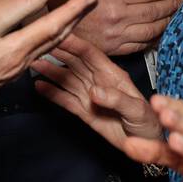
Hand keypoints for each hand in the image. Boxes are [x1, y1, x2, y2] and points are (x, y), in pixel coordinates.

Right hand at [0, 0, 102, 143]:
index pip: (52, 26)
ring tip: (82, 9)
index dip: (75, 9)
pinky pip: (43, 49)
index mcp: (13, 51)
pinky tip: (54, 28)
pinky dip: (55, 34)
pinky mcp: (14, 68)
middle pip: (61, 35)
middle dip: (81, 14)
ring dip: (71, 24)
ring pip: (54, 43)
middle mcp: (22, 59)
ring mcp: (20, 65)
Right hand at [31, 34, 160, 149]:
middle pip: (75, 63)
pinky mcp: (84, 111)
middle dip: (57, 53)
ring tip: (34, 63)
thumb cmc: (148, 123)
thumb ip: (116, 99)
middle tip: (39, 44)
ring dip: (51, 71)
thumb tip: (93, 91)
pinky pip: (65, 100)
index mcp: (112, 75)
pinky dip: (52, 93)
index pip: (90, 54)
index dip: (74, 44)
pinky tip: (39, 87)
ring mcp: (90, 96)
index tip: (58, 36)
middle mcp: (98, 81)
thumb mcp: (137, 110)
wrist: (146, 145)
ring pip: (67, 79)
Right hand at [51, 0, 177, 55]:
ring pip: (150, 30)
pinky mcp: (111, 48)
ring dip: (164, 23)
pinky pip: (139, 46)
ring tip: (169, 17)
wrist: (52, 11)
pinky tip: (156, 34)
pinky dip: (152, 40)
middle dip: (168, 6)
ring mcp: (115, 35)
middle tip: (173, 3)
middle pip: (154, 11)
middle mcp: (117, 16)